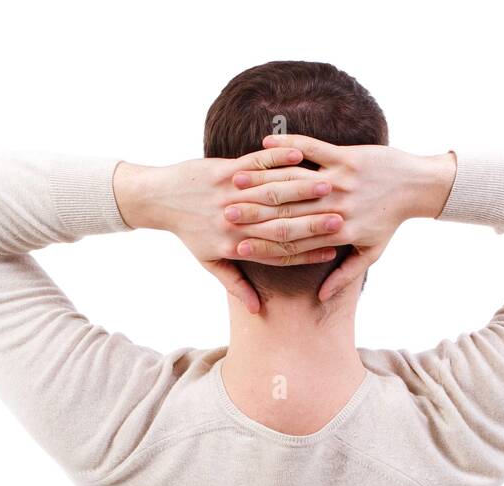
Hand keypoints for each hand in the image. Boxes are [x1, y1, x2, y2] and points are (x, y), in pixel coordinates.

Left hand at [114, 151, 344, 312]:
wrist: (162, 198)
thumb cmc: (189, 232)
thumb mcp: (210, 262)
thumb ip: (235, 285)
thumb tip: (256, 311)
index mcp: (235, 248)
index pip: (279, 252)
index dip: (307, 252)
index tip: (333, 249)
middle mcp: (235, 224)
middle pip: (282, 224)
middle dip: (313, 222)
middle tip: (341, 219)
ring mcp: (230, 195)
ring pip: (273, 193)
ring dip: (303, 188)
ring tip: (329, 185)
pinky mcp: (224, 171)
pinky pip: (257, 164)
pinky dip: (279, 159)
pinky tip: (301, 156)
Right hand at [230, 135, 456, 300]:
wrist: (414, 186)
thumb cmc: (389, 221)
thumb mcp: (370, 253)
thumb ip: (345, 276)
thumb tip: (323, 297)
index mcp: (337, 235)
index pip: (292, 243)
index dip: (262, 245)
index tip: (235, 246)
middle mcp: (336, 209)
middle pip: (286, 213)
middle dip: (253, 214)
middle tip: (223, 213)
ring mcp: (340, 180)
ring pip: (294, 182)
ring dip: (263, 180)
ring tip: (235, 179)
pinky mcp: (346, 156)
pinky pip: (312, 148)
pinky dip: (288, 145)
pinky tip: (266, 143)